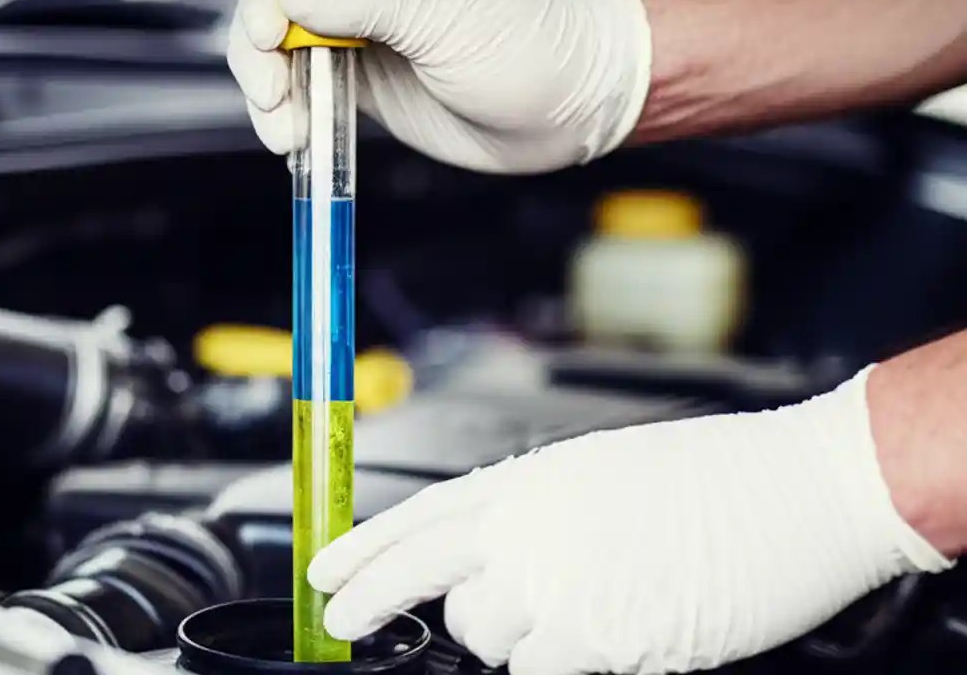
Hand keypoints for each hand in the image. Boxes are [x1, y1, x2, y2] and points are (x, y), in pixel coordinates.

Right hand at [227, 0, 652, 173]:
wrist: (559, 111)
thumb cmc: (519, 46)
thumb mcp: (439, 17)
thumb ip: (360, 2)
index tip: (268, 34)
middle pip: (272, 4)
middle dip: (256, 52)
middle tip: (272, 96)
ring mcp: (356, 39)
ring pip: (279, 54)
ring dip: (267, 94)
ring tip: (286, 134)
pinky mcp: (359, 86)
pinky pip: (303, 94)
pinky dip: (286, 117)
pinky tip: (292, 140)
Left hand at [308, 367, 951, 674]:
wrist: (799, 486)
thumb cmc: (723, 477)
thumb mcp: (607, 472)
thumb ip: (542, 512)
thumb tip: (504, 552)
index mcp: (532, 477)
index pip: (424, 511)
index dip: (368, 543)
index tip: (327, 568)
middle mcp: (529, 525)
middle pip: (419, 568)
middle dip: (368, 598)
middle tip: (338, 621)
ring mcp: (556, 581)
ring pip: (481, 633)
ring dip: (506, 636)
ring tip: (568, 614)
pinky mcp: (595, 636)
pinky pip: (535, 670)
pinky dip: (553, 663)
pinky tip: (597, 641)